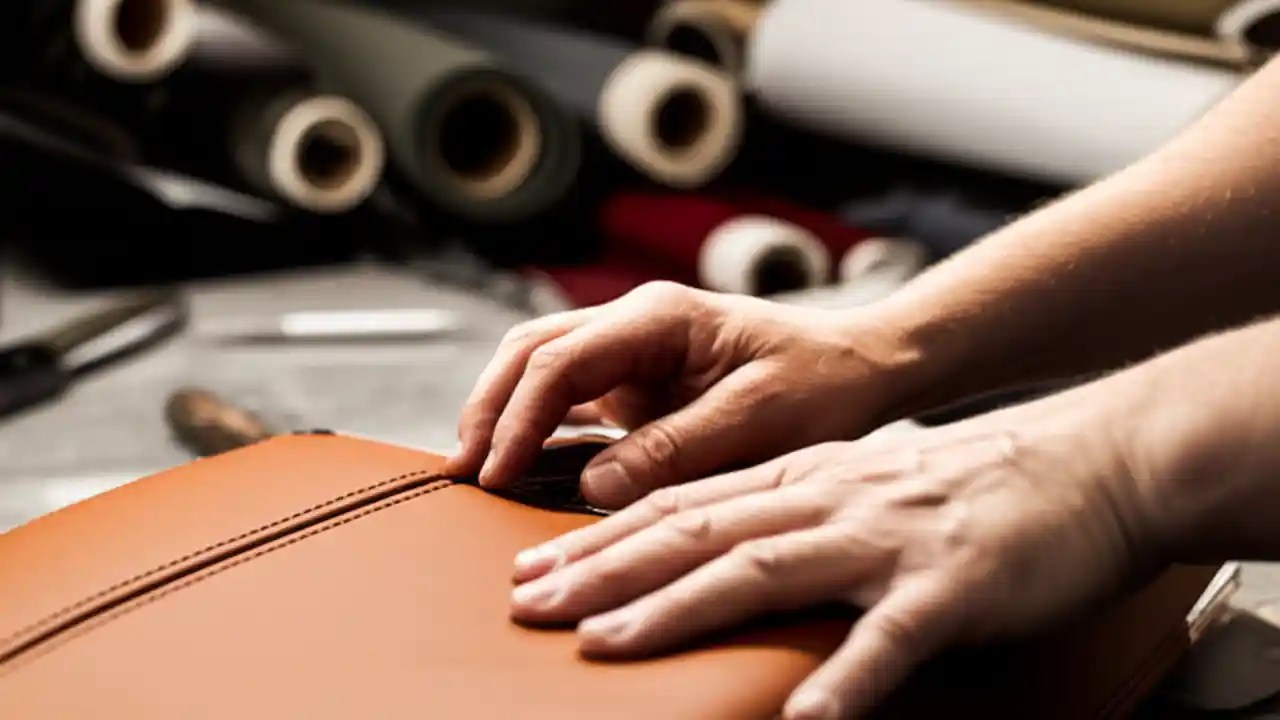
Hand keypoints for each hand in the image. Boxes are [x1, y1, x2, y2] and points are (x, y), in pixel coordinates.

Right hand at [448, 281, 916, 507]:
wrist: (859, 368)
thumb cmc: (821, 384)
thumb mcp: (759, 419)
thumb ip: (674, 448)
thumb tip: (590, 487)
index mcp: (658, 317)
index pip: (560, 360)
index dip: (519, 416)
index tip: (496, 472)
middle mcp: (634, 326)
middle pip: (531, 353)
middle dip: (490, 408)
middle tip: (462, 472)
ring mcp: (631, 354)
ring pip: (540, 370)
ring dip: (504, 414)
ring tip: (475, 471)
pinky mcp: (637, 386)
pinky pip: (569, 401)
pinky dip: (537, 430)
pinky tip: (520, 468)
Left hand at [505, 392, 1163, 718]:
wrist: (1091, 460)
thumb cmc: (973, 483)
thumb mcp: (865, 483)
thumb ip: (795, 511)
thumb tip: (721, 554)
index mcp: (807, 477)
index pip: (682, 502)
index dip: (602, 537)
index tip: (534, 566)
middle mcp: (830, 500)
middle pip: (696, 532)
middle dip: (604, 568)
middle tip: (528, 601)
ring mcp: (887, 542)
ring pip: (762, 570)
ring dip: (677, 609)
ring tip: (607, 645)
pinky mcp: (951, 587)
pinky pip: (889, 640)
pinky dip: (842, 680)